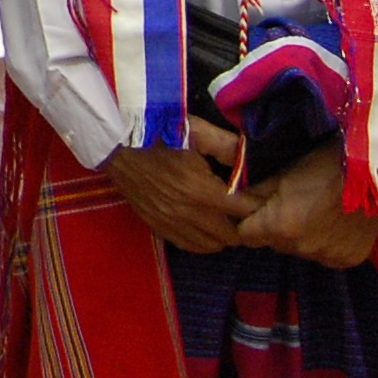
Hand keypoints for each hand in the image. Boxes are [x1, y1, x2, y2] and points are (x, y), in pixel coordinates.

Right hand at [100, 117, 255, 253]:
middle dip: (243, 222)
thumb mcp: (195, 130)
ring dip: (223, 233)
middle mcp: (189, 214)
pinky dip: (203, 240)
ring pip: (212, 245)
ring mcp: (171, 223)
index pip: (246, 210)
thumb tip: (253, 159)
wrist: (115, 141)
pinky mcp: (157, 226)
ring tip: (225, 216)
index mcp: (202, 190)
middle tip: (244, 206)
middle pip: (233, 235)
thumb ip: (228, 146)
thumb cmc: (157, 131)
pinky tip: (204, 224)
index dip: (259, 204)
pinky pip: (189, 246)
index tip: (262, 195)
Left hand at [235, 141, 377, 267]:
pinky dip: (325, 242)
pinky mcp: (348, 260)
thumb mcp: (282, 173)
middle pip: (273, 243)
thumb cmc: (324, 163)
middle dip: (274, 227)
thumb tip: (232, 199)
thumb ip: (254, 192)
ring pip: (299, 249)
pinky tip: (333, 221)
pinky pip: (324, 254)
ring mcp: (328, 257)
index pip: (245, 235)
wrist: (376, 171)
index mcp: (280, 227)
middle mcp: (302, 248)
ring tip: (314, 210)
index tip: (255, 208)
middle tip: (290, 203)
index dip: (248, 220)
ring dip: (300, 236)